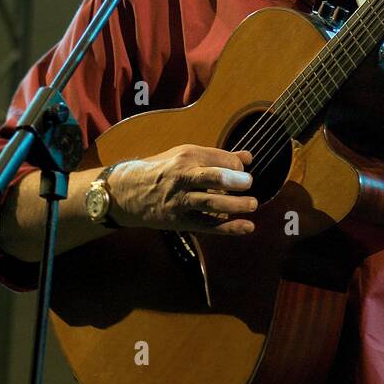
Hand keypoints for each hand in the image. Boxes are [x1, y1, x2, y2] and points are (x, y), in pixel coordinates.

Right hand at [105, 146, 257, 234]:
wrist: (129, 192)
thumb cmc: (164, 170)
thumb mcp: (186, 155)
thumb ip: (218, 158)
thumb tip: (248, 157)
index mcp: (187, 156)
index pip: (219, 158)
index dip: (236, 165)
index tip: (242, 171)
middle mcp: (183, 177)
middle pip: (212, 178)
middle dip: (234, 180)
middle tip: (249, 183)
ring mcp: (181, 200)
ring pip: (211, 203)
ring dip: (235, 205)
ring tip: (253, 204)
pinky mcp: (180, 220)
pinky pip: (207, 225)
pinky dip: (229, 228)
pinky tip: (247, 227)